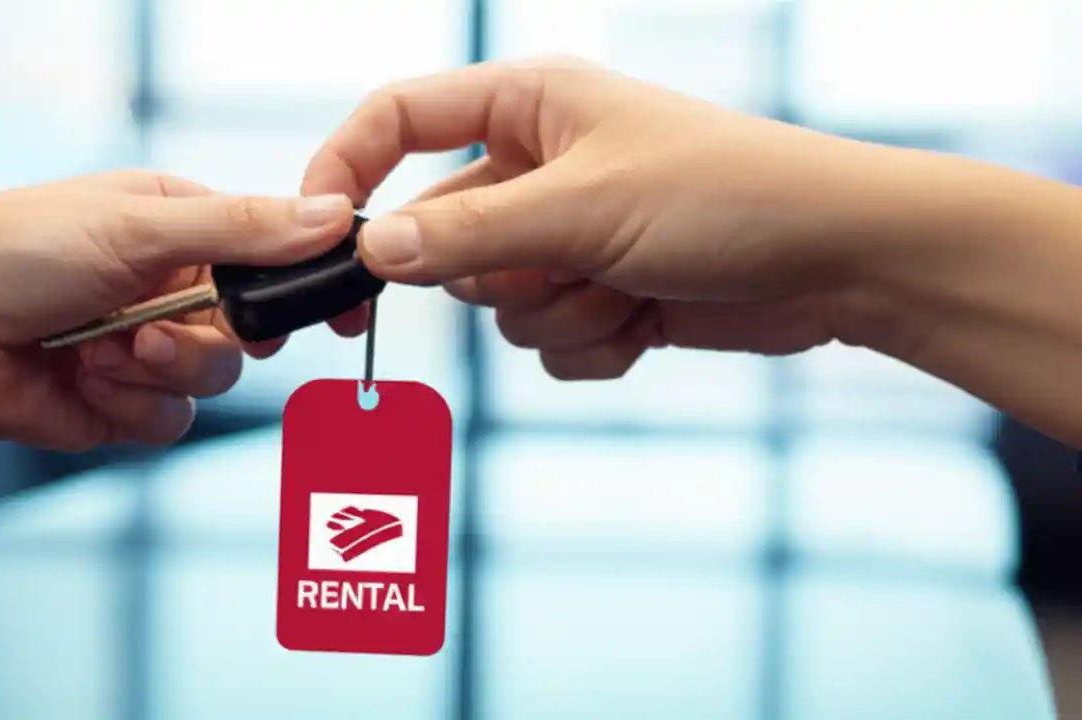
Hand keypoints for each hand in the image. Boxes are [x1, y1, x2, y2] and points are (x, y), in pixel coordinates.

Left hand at [0, 170, 359, 457]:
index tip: (340, 305)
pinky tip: (82, 380)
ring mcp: (148, 349)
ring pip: (217, 378)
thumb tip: (335, 216)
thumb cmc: (9, 252)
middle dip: (215, 333)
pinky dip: (131, 405)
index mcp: (179, 226)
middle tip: (170, 324)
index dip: (305, 278)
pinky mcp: (123, 404)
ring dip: (164, 368)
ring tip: (102, 349)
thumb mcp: (134, 225)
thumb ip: (239, 231)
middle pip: (254, 324)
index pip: (271, 250)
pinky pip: (172, 420)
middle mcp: (171, 287)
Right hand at [302, 57, 901, 379]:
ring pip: (495, 304)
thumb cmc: (726, 196)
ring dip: (556, 314)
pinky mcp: (601, 293)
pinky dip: (589, 345)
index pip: (399, 119)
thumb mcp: (584, 208)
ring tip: (626, 286)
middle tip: (559, 264)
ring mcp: (569, 236)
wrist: (838, 262)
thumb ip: (468, 233)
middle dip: (497, 274)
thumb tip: (372, 252)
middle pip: (441, 236)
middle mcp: (539, 167)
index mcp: (529, 108)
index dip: (348, 169)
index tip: (321, 237)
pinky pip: (547, 343)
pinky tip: (647, 320)